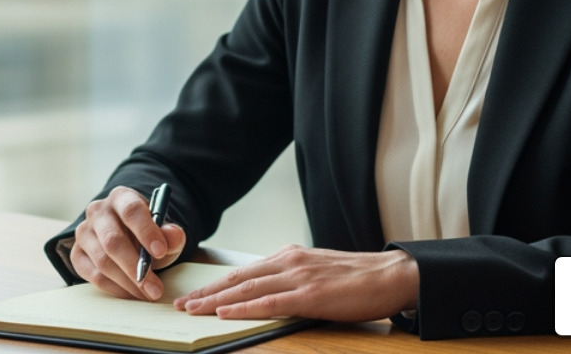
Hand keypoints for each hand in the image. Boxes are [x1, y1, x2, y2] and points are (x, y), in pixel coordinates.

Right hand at [70, 186, 187, 301]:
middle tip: (155, 288)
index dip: (146, 231)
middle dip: (136, 267)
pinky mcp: (77, 254)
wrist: (125, 237)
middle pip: (113, 240)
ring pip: (103, 261)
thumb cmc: (145, 234)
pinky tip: (131, 293)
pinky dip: (115, 288)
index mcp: (121, 198)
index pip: (131, 210)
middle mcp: (98, 212)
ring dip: (127, 282)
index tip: (160, 251)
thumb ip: (171, 234)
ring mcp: (84, 232)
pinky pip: (94, 276)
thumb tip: (174, 237)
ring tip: (147, 294)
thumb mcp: (163, 232)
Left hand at [174, 246, 417, 322]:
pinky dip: (243, 308)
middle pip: (237, 278)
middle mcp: (288, 261)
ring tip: (192, 310)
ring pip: (246, 289)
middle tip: (181, 303)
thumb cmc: (357, 279)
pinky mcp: (309, 295)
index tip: (194, 294)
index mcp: (288, 256)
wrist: (389, 275)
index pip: (243, 272)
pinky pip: (269, 302)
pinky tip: (225, 313)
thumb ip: (290, 278)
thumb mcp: (316, 271)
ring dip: (215, 300)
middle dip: (206, 292)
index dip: (216, 284)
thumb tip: (266, 292)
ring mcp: (297, 277)